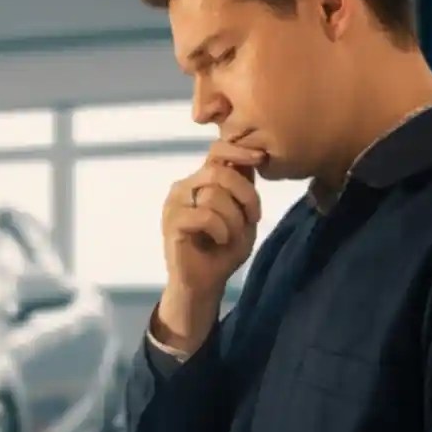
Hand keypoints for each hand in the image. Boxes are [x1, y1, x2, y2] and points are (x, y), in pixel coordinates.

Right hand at [163, 139, 264, 295]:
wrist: (205, 283)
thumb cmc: (224, 249)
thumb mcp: (244, 214)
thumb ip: (244, 187)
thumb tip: (253, 157)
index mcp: (202, 180)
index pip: (217, 149)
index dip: (238, 149)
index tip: (259, 158)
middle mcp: (185, 186)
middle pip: (219, 171)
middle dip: (245, 195)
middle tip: (252, 218)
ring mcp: (175, 203)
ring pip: (213, 194)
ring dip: (232, 219)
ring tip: (230, 236)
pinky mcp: (171, 221)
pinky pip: (204, 215)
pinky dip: (220, 230)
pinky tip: (220, 240)